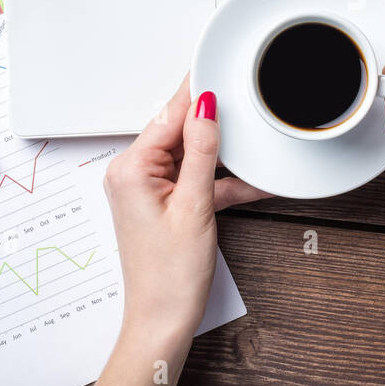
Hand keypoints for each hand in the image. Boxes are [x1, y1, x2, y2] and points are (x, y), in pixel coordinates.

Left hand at [82, 78, 267, 385]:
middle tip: (247, 112)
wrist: (162, 320)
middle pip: (180, 131)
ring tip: (253, 154)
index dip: (198, 91)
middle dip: (216, 126)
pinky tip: (250, 182)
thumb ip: (202, 151)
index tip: (218, 65)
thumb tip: (205, 106)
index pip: (169, 115)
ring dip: (223, 157)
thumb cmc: (169, 276)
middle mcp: (132, 173)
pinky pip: (194, 178)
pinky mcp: (162, 202)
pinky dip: (220, 181)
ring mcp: (147, 188)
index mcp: (131, 169)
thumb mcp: (195, 206)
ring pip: (192, 154)